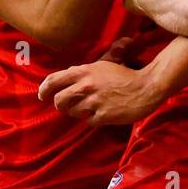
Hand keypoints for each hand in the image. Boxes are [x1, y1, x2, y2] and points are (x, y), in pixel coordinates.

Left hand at [38, 59, 163, 125]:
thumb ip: (82, 73)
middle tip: (67, 106)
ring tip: (92, 107)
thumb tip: (65, 78)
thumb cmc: (124, 75)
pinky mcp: (103, 115)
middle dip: (60, 105)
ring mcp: (94, 101)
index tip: (42, 95)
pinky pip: (88, 121)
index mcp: (84, 71)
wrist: (146, 87)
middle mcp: (86, 85)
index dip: (44, 89)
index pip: (54, 80)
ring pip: (72, 112)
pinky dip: (93, 119)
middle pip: (59, 100)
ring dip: (79, 112)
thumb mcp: (102, 66)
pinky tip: (103, 113)